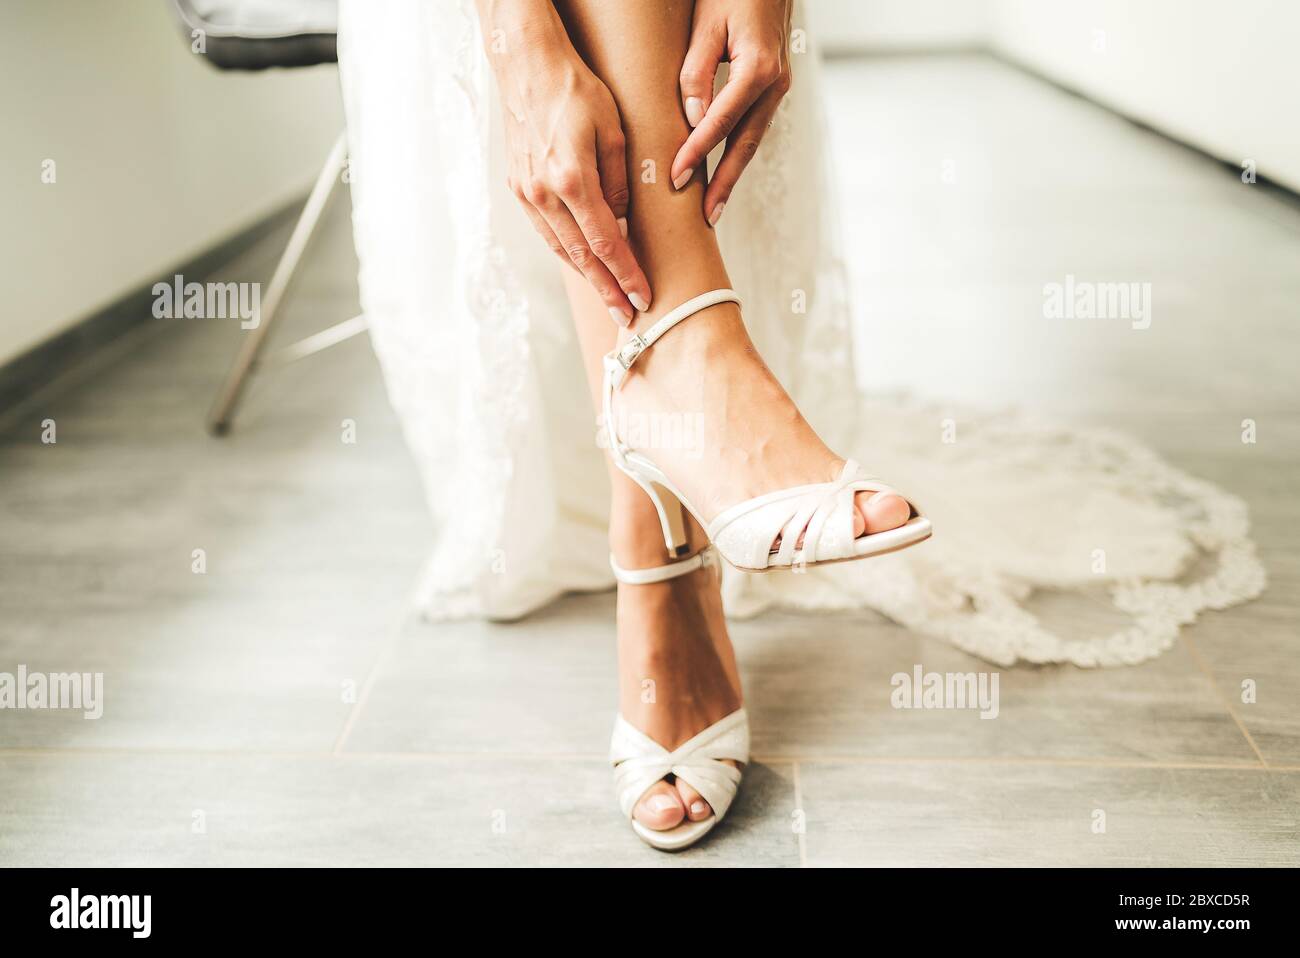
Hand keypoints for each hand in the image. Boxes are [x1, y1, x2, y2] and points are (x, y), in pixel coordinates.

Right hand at [478, 0, 650, 324]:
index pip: (605, 242)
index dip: (625, 275)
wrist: (528, 67)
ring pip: (560, 248)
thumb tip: (622, 226)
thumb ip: (619, 183)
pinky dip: (568, 252)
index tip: (642, 297)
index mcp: (572, 179)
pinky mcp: (519, 188)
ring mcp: (527, 193)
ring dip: (586, 277)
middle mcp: (544, 193)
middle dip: (607, 290)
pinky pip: (547, 231)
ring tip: (610, 297)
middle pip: (581, 257)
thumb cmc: (578, 91)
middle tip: (627, 318)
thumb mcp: (613, 131)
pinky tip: (584, 264)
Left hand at [670, 0, 792, 226]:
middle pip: (745, 145)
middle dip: (724, 183)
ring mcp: (778, 89)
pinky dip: (737, 153)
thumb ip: (697, 71)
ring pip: (752, 141)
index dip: (697, 153)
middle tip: (707, 218)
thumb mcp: (707, 24)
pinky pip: (754, 128)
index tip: (675, 178)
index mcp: (757, 69)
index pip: (720, 122)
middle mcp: (774, 84)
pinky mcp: (774, 89)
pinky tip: (724, 173)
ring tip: (714, 208)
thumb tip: (693, 120)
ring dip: (733, 175)